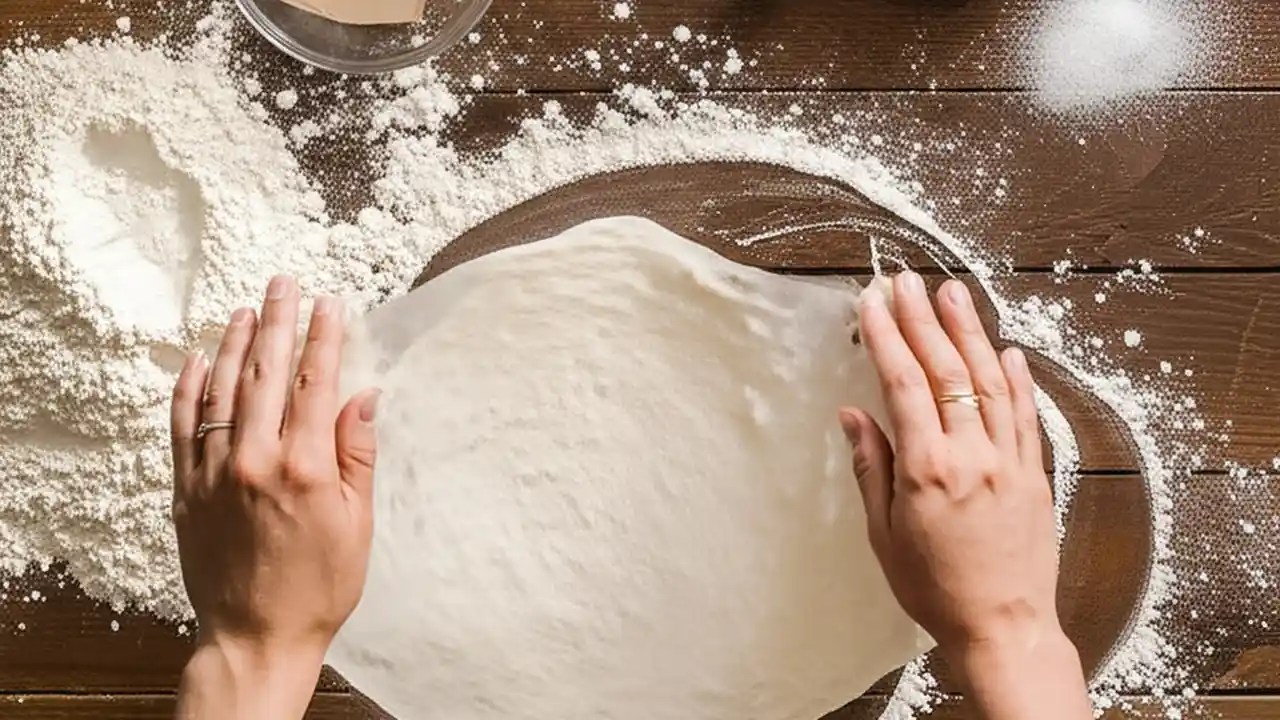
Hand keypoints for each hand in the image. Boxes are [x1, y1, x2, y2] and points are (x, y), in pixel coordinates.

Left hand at [170, 276, 380, 719]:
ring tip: (245, 310)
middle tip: (283, 284)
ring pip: (220, 390)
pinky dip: (187, 388)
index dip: (322, 337)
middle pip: (264, 373)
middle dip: (276, 322)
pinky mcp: (187, 490)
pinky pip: (182, 426)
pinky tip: (196, 360)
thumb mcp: (358, 522)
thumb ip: (357, 454)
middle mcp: (254, 460)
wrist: (256, 636)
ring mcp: (214, 473)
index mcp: (304, 467)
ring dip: (232, 344)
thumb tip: (364, 396)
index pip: (313, 383)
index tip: (328, 304)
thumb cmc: (320, 585)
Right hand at [841, 272, 1089, 718]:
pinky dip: (1017, 378)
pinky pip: (1026, 415)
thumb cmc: (934, 589)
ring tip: (952, 294)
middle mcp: (971, 455)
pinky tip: (1007, 350)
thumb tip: (853, 415)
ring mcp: (1008, 461)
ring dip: (970, 332)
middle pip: (946, 370)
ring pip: (990, 381)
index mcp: (927, 469)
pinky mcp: (1034, 474)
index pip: (904, 384)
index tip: (874, 302)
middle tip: (907, 280)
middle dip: (923, 319)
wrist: (1002, 628)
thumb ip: (872, 468)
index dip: (888, 337)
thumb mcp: (884, 535)